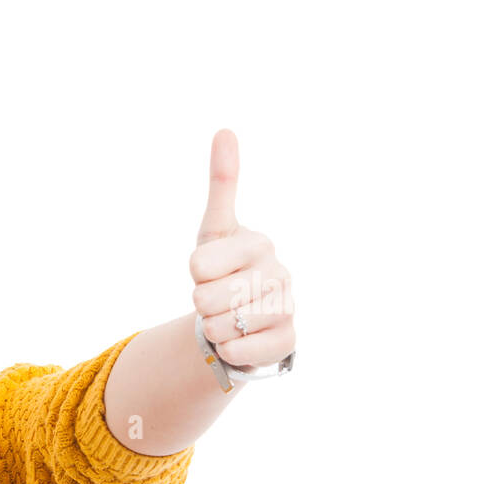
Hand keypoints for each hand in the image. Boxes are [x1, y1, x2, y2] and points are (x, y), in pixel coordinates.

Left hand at [190, 129, 295, 368]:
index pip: (198, 266)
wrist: (238, 320)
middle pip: (205, 299)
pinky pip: (242, 353)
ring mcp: (287, 308)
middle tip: (217, 301)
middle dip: (201, 305)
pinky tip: (238, 342)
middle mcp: (279, 273)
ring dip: (213, 330)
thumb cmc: (223, 272)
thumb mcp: (215, 231)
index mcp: (258, 243)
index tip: (210, 273)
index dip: (196, 275)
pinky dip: (230, 352)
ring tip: (228, 320)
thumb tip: (225, 130)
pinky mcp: (286, 342)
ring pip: (220, 327)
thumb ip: (223, 184)